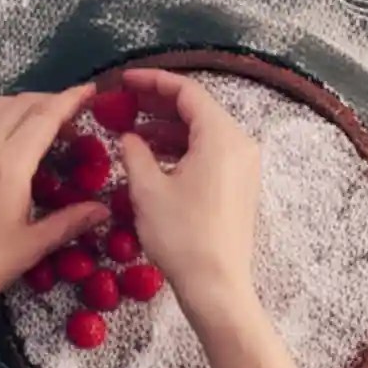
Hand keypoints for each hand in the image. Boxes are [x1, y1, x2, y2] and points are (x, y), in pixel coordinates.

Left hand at [0, 85, 109, 315]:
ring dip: (24, 106)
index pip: (44, 117)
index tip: (89, 91)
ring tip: (43, 126)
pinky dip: (1, 118)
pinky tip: (9, 143)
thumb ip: (68, 223)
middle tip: (73, 118)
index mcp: (7, 166)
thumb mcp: (29, 248)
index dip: (69, 100)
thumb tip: (103, 209)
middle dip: (50, 101)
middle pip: (20, 104)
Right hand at [119, 69, 260, 299]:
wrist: (216, 286)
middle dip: (158, 104)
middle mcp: (239, 144)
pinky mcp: (240, 185)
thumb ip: (135, 153)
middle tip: (124, 103)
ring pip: (203, 132)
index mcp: (221, 137)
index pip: (188, 92)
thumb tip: (129, 136)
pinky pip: (210, 153)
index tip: (125, 81)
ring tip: (131, 131)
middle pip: (198, 109)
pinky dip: (183, 149)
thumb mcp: (148, 190)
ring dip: (168, 128)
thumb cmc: (182, 236)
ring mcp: (243, 166)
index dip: (153, 81)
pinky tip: (153, 157)